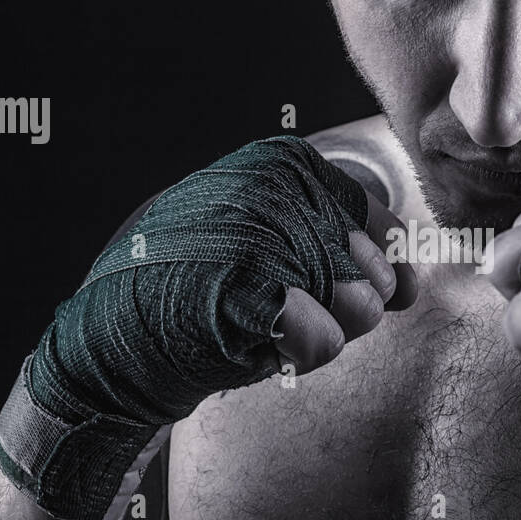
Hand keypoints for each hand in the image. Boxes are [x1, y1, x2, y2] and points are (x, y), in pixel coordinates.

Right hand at [0, 136, 417, 519]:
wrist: (109, 343)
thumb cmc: (191, 293)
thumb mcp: (267, 241)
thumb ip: (341, 246)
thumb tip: (412, 282)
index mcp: (282, 162)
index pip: (374, 219)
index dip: (365, 268)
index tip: (325, 287)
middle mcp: (276, 187)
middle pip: (373, 269)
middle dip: (341, 307)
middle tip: (278, 309)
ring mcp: (263, 235)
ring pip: (361, 307)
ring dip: (320, 334)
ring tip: (261, 322)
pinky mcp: (251, 289)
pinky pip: (326, 341)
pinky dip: (296, 357)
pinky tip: (252, 342)